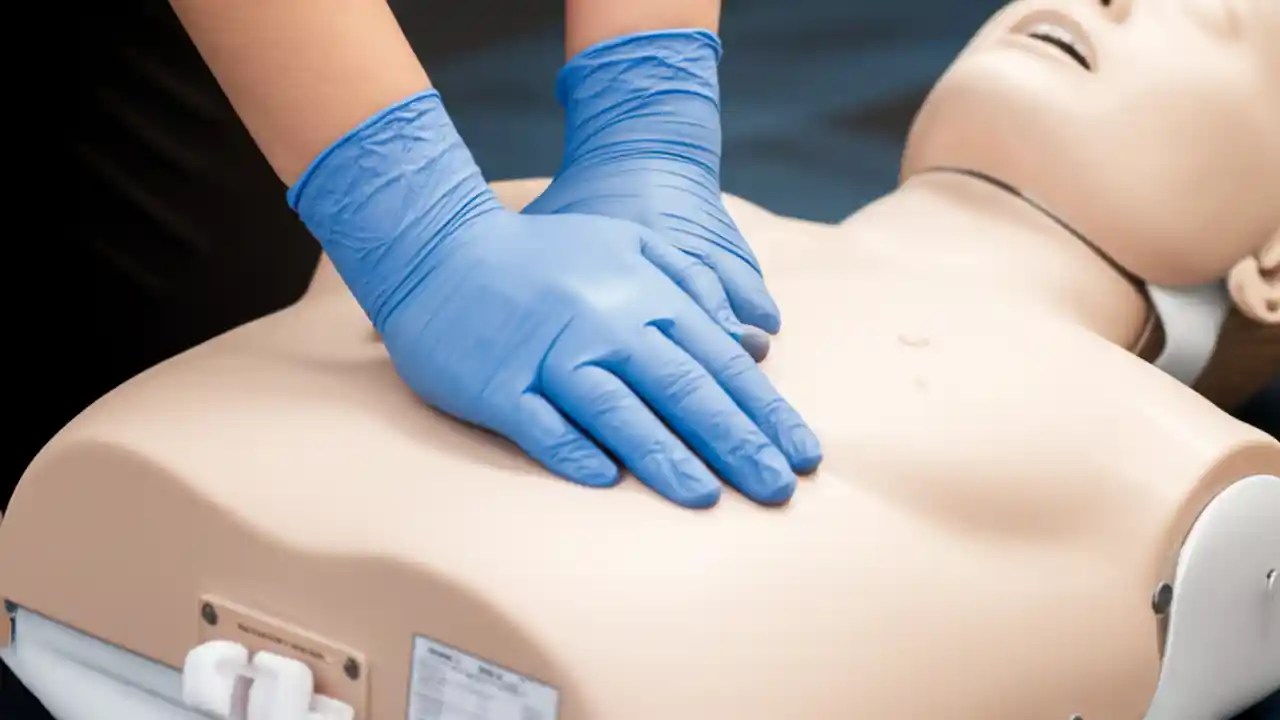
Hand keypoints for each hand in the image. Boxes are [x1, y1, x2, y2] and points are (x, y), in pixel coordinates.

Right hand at [289, 91, 822, 506]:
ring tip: (705, 496)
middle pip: (681, 390)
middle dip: (735, 442)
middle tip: (776, 489)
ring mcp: (547, 355)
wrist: (439, 248)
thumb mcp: (629, 245)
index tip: (802, 454)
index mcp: (643, 297)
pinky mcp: (497, 383)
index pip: (718, 363)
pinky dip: (570, 449)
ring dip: (663, 455)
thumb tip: (752, 338)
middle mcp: (604, 326)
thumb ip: (692, 284)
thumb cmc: (546, 257)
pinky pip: (538, 422)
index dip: (764, 411)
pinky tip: (603, 480)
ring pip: (616, 410)